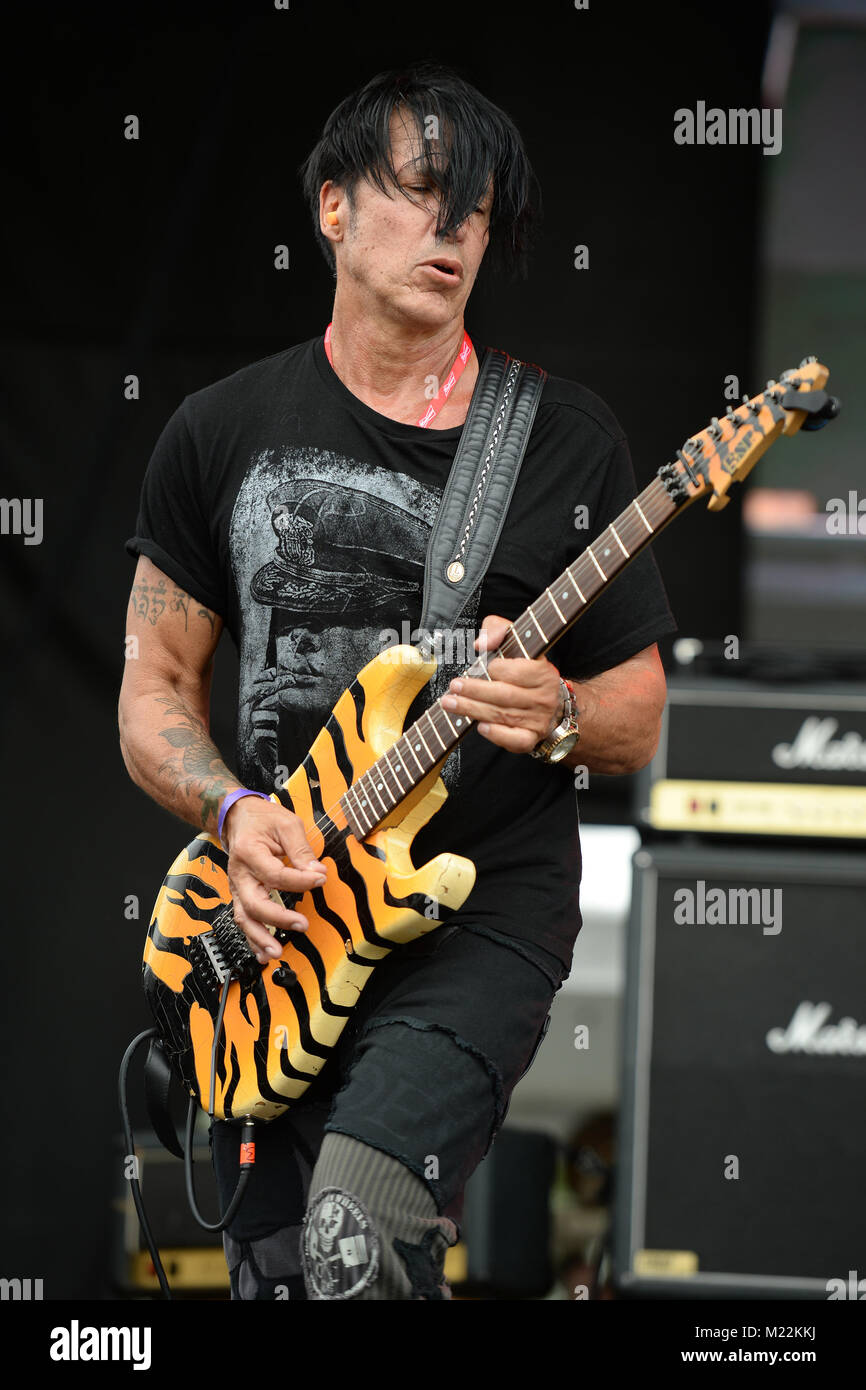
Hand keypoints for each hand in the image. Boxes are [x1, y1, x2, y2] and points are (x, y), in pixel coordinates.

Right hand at [221, 794, 327, 964]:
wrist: (238, 819)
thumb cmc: (262, 820)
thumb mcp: (286, 824)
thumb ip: (302, 850)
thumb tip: (317, 872)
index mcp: (249, 852)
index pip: (275, 875)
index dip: (300, 880)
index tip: (320, 879)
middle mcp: (240, 874)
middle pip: (254, 903)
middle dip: (278, 918)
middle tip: (302, 924)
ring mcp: (238, 887)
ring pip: (244, 918)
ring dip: (260, 938)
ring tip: (277, 952)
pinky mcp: (241, 896)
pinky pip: (244, 920)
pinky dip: (253, 940)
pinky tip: (264, 953)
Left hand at [441, 614, 563, 754]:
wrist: (550, 703)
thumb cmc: (526, 669)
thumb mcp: (516, 641)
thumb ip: (498, 629)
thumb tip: (481, 643)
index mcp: (543, 672)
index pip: (517, 672)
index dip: (497, 669)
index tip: (485, 667)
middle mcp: (544, 697)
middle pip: (505, 695)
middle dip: (475, 691)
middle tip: (454, 686)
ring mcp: (538, 720)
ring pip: (503, 716)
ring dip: (473, 710)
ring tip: (449, 703)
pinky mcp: (531, 738)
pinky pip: (515, 740)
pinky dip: (497, 735)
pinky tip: (480, 727)